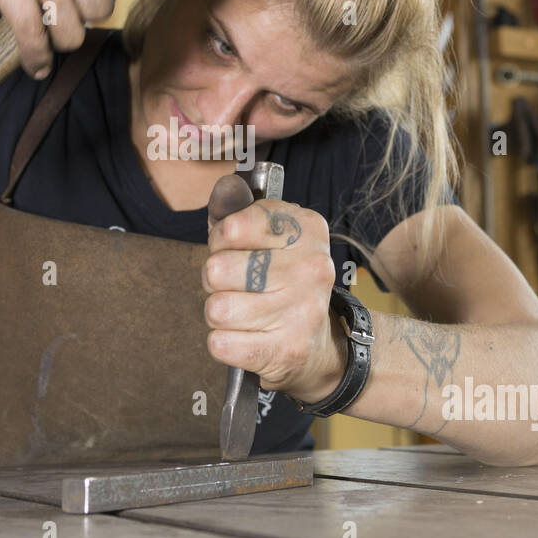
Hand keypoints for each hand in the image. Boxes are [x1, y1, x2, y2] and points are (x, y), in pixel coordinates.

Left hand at [203, 174, 346, 401]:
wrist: (322, 346)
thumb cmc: (281, 284)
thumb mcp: (267, 239)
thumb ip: (236, 212)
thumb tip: (225, 186)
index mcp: (307, 229)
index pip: (230, 227)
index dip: (221, 241)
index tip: (236, 250)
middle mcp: (311, 267)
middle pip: (216, 270)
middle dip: (215, 282)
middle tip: (238, 288)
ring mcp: (302, 311)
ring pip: (216, 309)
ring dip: (220, 316)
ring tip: (245, 314)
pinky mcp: (287, 351)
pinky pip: (220, 344)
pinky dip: (224, 344)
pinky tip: (246, 339)